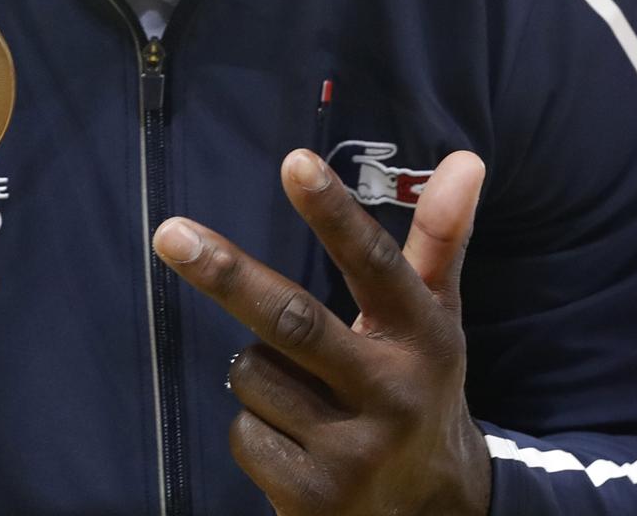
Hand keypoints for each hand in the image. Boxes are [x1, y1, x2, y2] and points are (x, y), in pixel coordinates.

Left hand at [154, 148, 491, 515]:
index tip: (294, 161)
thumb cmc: (419, 387)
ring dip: (258, 369)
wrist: (436, 510)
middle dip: (227, 276)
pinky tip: (295, 441)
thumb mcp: (436, 316)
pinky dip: (255, 428)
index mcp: (423, 337)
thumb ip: (441, 238)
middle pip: (293, 322)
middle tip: (170, 234)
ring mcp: (352, 451)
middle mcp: (392, 393)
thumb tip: (466, 157)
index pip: (374, 263)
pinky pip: (244, 432)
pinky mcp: (313, 497)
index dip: (334, 213)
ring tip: (303, 391)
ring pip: (254, 374)